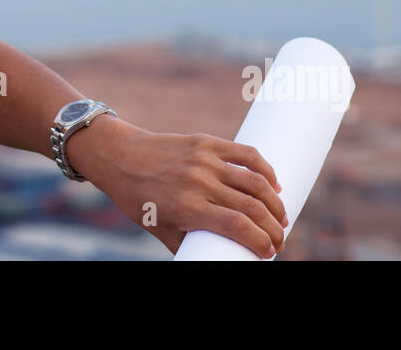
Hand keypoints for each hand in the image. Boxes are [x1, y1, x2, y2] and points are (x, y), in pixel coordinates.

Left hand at [70, 118, 288, 257]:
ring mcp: (205, 160)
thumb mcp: (160, 229)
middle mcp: (199, 183)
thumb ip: (189, 244)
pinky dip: (266, 170)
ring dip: (276, 203)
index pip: (239, 228)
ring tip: (281, 218)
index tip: (269, 252)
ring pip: (256, 182)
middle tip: (279, 240)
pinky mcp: (206, 143)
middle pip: (253, 208)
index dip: (261, 243)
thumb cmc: (138, 199)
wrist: (120, 157)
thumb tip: (216, 256)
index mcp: (188, 208)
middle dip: (274, 228)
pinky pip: (246, 154)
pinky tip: (274, 185)